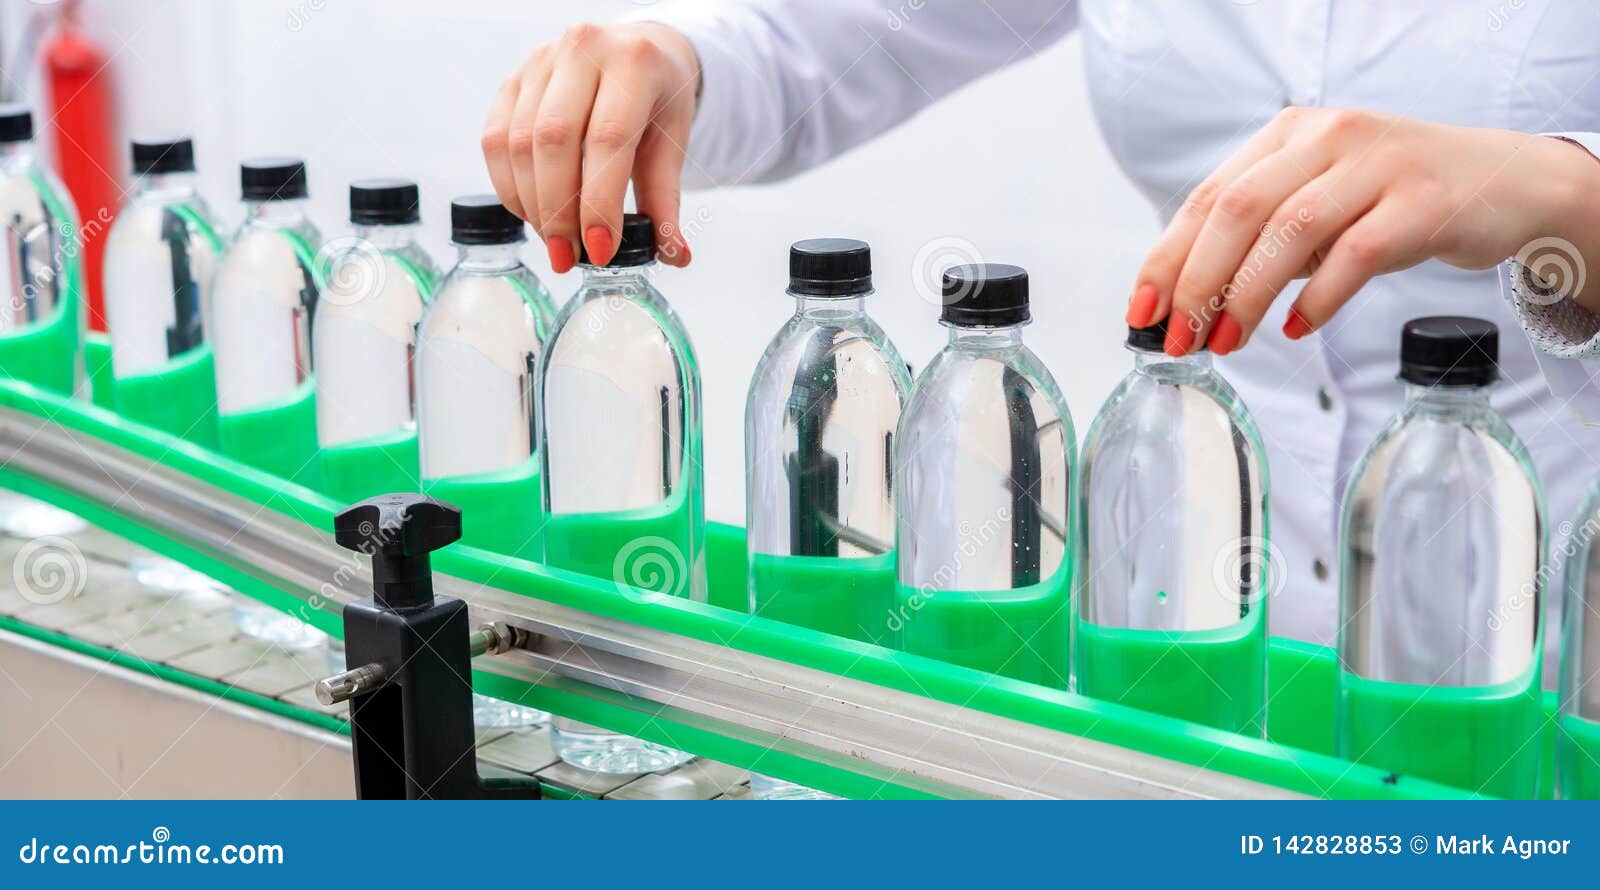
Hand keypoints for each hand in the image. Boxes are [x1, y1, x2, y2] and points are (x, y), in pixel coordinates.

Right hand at [482, 22, 700, 270]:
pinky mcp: (512, 79)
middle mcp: (583, 50)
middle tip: (569, 256)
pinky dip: (509, 186)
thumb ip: (668, 201)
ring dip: (532, 205)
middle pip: (554, 140)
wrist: (636, 52)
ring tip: (555, 240)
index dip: (599, 202)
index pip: (608, 138)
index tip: (600, 250)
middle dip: (559, 211)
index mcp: (634, 62)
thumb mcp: (672, 144)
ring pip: (519, 143)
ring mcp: (540, 61)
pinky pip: (495, 139)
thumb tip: (675, 255)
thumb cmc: (656, 100)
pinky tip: (531, 212)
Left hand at [1125, 107, 1599, 355]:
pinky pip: (1356, 254)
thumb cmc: (1391, 202)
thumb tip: (1190, 307)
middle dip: (1198, 280)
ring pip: (1290, 230)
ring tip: (1227, 341)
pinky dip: (1318, 298)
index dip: (1167, 256)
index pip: (1208, 196)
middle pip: (1239, 209)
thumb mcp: (1317, 205)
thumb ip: (1260, 241)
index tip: (1141, 310)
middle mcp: (1329, 137)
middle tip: (1181, 337)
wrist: (1504, 184)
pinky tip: (1298, 328)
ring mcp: (1378, 164)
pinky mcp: (1424, 201)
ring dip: (1248, 295)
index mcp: (1289, 135)